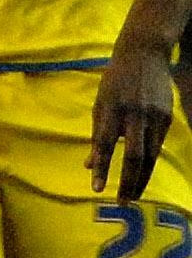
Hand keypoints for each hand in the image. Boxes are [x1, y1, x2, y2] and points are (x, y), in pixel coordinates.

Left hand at [90, 38, 175, 199]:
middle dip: (128, 181)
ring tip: (132, 196)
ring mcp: (154, 115)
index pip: (105, 145)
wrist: (143, 55)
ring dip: (141, 178)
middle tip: (121, 202)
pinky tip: (144, 176)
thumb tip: (89, 165)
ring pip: (150, 154)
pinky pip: (158, 145)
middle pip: (134, 155)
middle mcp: (134, 114)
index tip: (97, 189)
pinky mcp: (167, 116)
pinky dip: (151, 162)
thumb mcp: (99, 104)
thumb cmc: (114, 83)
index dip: (102, 168)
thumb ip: (96, 135)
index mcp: (111, 110)